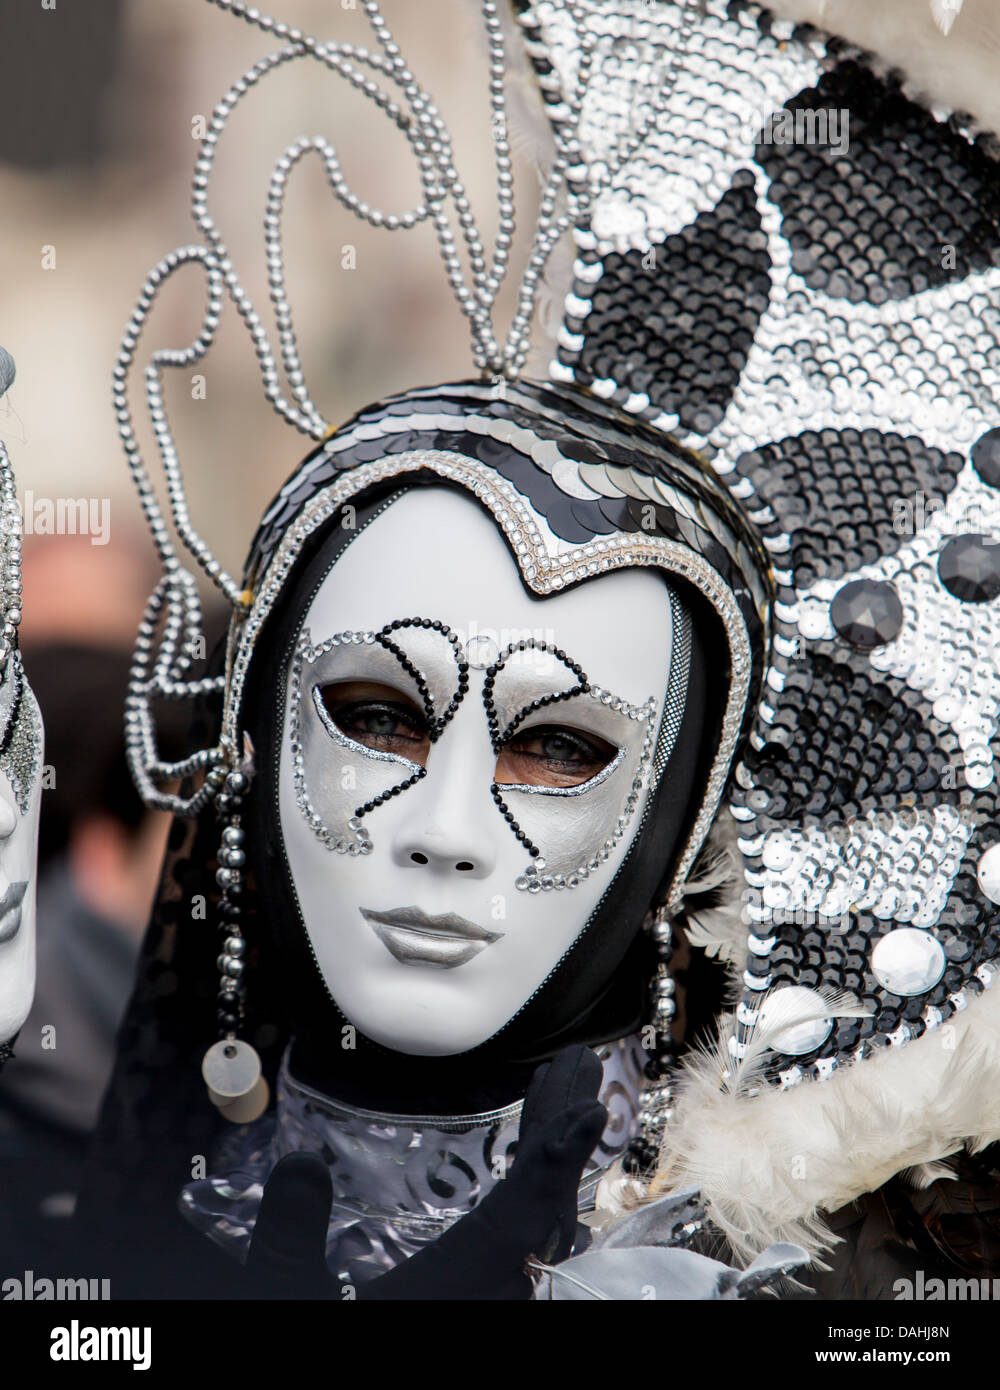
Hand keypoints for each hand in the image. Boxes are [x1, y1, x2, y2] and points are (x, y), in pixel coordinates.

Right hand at [242, 1044, 607, 1299]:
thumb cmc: (298, 1358)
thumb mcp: (281, 1293)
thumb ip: (290, 1234)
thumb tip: (301, 1162)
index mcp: (449, 1293)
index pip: (517, 1217)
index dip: (556, 1159)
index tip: (591, 1110)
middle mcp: (478, 1299)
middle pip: (537, 1209)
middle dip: (560, 1132)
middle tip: (578, 1066)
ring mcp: (479, 1305)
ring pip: (533, 1227)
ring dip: (549, 1159)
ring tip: (558, 1094)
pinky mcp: (469, 1305)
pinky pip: (520, 1248)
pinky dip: (534, 1197)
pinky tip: (536, 1175)